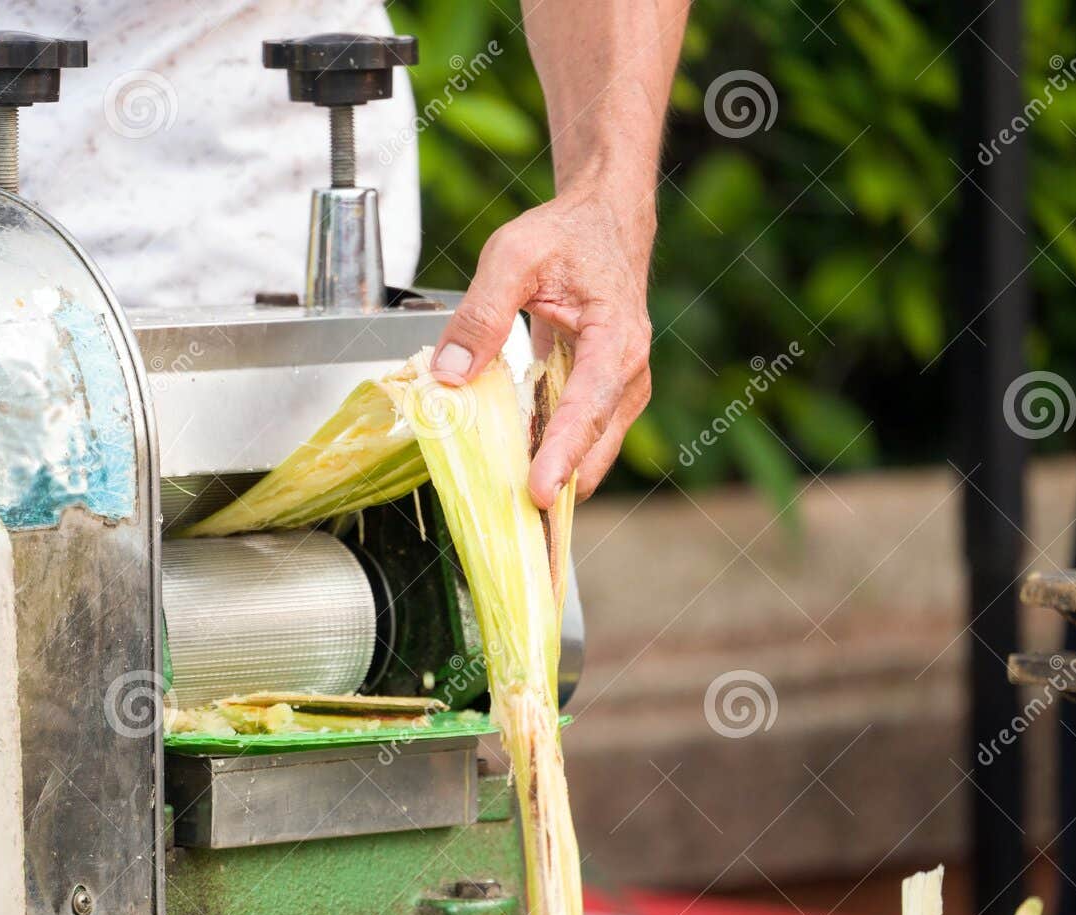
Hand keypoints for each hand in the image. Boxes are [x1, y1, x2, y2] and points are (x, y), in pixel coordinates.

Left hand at [431, 175, 655, 506]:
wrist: (604, 223)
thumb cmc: (567, 236)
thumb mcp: (513, 256)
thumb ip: (481, 313)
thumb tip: (449, 374)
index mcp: (617, 339)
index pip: (589, 408)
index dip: (563, 454)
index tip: (539, 493)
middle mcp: (626, 374)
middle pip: (594, 447)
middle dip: (560, 488)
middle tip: (520, 529)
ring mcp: (615, 392)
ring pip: (586, 452)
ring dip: (552, 481)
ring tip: (512, 519)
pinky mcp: (596, 398)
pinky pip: (570, 439)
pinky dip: (543, 460)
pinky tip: (509, 479)